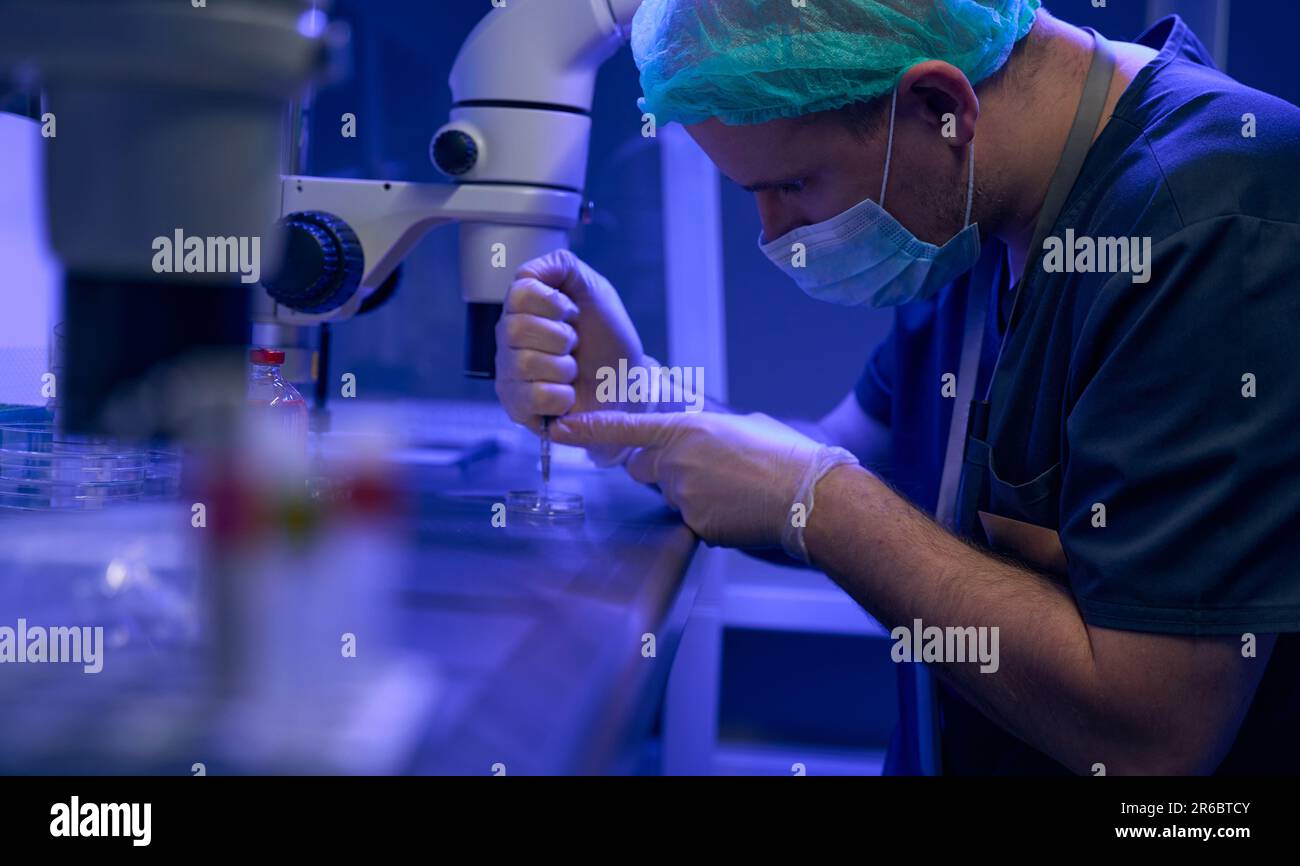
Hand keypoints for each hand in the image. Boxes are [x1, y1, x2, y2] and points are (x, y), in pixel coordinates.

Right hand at [494, 250, 645, 446]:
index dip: (554, 303)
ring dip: (564, 367)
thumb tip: (527, 272)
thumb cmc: (607, 339)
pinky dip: (562, 396)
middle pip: (517, 328)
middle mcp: (508, 341)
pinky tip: (567, 394)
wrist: (627, 383)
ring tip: (572, 372)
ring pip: (526, 363)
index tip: (573, 314)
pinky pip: (534, 396)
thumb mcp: (593, 290)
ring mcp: (509, 375)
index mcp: (521, 310)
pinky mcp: (517, 408)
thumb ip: (561, 266)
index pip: (518, 293)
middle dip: (561, 337)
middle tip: (574, 345)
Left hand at [551, 410, 857, 556]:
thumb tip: (704, 435)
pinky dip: (707, 516)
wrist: (810, 496)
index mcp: (688, 429)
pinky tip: (737, 510)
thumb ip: (710, 428)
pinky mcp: (695, 525)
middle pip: (642, 467)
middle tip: (702, 470)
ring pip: (669, 494)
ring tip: (733, 490)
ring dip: (690, 493)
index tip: (559, 429)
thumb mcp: (744, 425)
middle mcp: (677, 462)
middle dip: (659, 469)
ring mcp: (683, 496)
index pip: (625, 429)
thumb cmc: (786, 456)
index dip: (588, 430)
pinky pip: (689, 519)